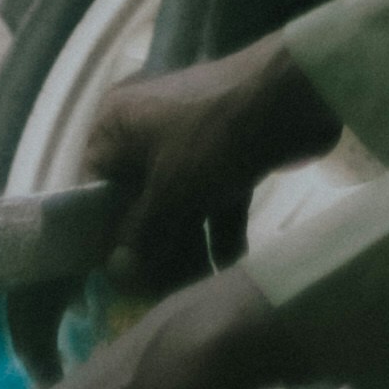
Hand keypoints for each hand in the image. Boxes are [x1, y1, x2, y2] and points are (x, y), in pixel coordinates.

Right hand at [81, 33, 333, 294]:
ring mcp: (189, 144)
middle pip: (138, 207)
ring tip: (201, 289)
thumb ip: (140, 236)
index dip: (102, 240)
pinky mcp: (226, 155)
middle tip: (163, 296)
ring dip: (189, 251)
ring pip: (178, 209)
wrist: (295, 92)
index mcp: (116, 127)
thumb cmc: (215, 135)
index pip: (93, 193)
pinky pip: (212, 203)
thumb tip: (114, 276)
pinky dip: (220, 234)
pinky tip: (231, 269)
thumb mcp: (170, 190)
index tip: (113, 285)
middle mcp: (145, 133)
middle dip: (154, 253)